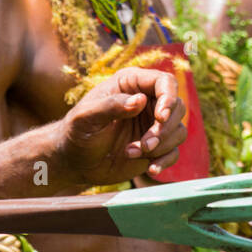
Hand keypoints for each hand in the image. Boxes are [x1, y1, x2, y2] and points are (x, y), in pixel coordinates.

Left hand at [59, 67, 187, 185]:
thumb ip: (111, 106)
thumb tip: (140, 100)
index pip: (165, 82)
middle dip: (164, 129)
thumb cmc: (76, 132)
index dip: (168, 98)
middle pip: (177, 107)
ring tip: (131, 153)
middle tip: (144, 145)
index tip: (161, 118)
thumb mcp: (86, 117)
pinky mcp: (156, 146)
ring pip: (178, 130)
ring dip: (160, 146)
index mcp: (131, 84)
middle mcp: (147, 101)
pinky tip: (150, 168)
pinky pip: (174, 152)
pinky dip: (165, 161)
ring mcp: (153, 124)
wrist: (73, 161)